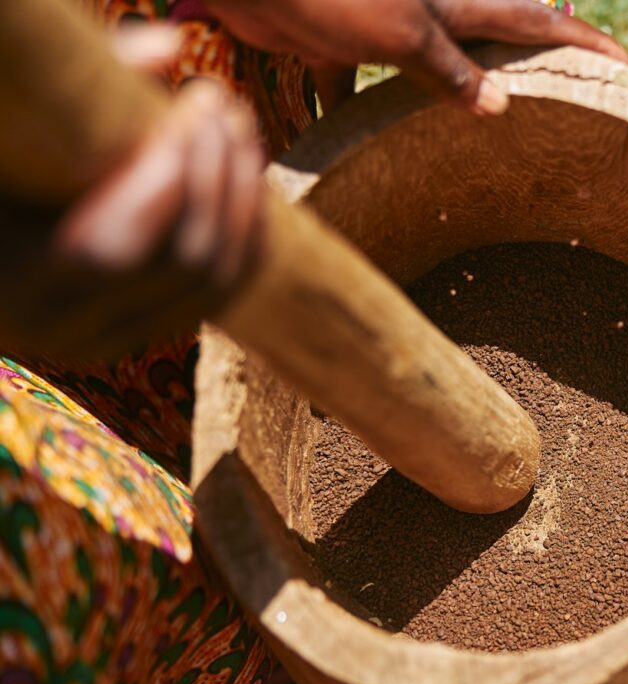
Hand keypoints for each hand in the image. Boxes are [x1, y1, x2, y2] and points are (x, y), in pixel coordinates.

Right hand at [0, 26, 266, 358]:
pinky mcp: (151, 329)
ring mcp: (118, 338)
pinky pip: (223, 289)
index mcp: (18, 286)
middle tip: (222, 101)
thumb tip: (168, 43)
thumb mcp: (9, 128)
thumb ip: (73, 87)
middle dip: (217, 174)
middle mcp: (70, 330)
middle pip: (184, 261)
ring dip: (241, 196)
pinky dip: (246, 229)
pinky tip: (244, 170)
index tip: (194, 99)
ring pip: (215, 278)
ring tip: (237, 126)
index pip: (114, 250)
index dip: (170, 175)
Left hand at [205, 0, 627, 114]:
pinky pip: (353, 86)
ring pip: (430, 70)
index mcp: (455, 6)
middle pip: (489, 46)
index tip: (625, 64)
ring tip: (479, 134)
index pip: (534, 22)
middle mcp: (428, 15)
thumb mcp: (404, 34)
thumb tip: (500, 107)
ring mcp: (384, 30)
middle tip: (564, 100)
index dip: (581, 42)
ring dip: (449, 99)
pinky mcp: (336, 45)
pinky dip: (353, 115)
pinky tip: (351, 143)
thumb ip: (449, 70)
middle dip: (524, 71)